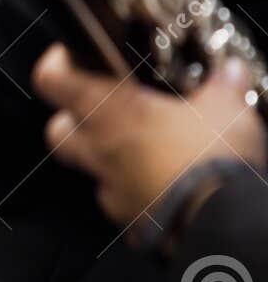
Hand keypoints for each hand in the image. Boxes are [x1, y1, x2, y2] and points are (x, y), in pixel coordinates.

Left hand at [33, 44, 266, 231]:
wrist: (224, 223)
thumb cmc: (212, 160)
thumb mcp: (225, 109)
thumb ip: (221, 86)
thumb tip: (228, 72)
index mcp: (110, 111)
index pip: (52, 81)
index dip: (55, 66)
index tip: (69, 58)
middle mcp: (99, 150)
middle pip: (57, 130)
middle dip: (71, 120)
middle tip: (100, 110)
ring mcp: (112, 189)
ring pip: (89, 170)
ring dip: (106, 159)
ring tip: (139, 150)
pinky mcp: (131, 223)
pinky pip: (122, 203)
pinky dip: (135, 193)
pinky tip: (160, 186)